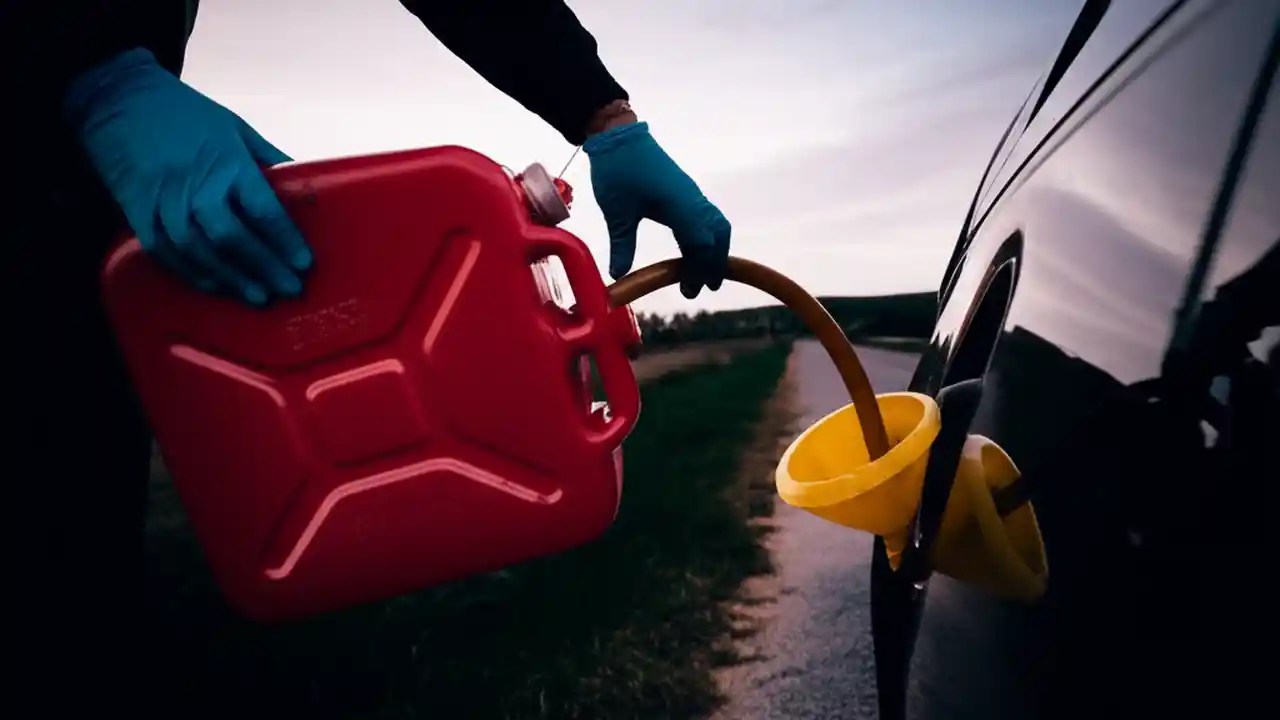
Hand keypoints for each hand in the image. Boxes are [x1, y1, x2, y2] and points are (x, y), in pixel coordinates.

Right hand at [64, 48, 310, 305]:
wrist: (118, 100)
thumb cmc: (186, 113)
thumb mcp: (235, 128)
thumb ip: (268, 160)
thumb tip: (306, 187)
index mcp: (227, 162)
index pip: (262, 208)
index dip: (284, 239)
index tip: (305, 263)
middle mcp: (195, 184)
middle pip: (231, 237)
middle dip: (263, 267)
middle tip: (289, 289)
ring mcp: (163, 200)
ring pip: (198, 250)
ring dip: (230, 278)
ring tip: (258, 297)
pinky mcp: (137, 211)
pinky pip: (163, 251)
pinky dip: (190, 273)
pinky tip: (215, 287)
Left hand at [584, 121, 729, 297]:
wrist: (619, 136)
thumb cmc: (618, 170)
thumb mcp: (616, 212)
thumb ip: (621, 245)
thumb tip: (618, 275)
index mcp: (680, 205)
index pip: (701, 243)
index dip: (699, 269)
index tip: (690, 289)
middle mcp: (692, 200)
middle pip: (717, 235)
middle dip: (715, 262)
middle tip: (706, 286)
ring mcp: (691, 195)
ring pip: (715, 225)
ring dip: (713, 250)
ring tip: (704, 273)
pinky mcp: (685, 192)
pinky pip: (706, 217)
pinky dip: (706, 237)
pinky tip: (693, 250)